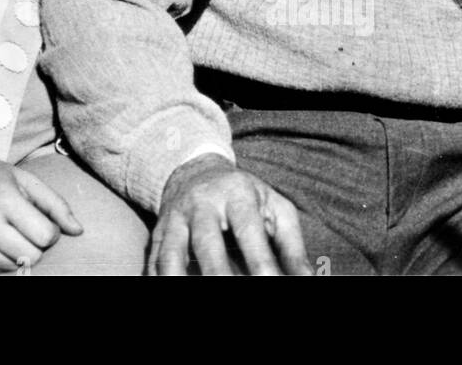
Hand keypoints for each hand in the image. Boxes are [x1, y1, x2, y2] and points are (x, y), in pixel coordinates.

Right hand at [0, 149, 83, 273]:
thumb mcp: (25, 179)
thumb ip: (55, 204)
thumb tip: (78, 230)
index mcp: (3, 199)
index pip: (45, 236)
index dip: (50, 230)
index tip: (41, 220)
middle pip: (32, 256)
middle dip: (36, 243)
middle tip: (25, 226)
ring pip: (15, 267)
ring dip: (18, 251)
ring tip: (7, 229)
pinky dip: (2, 257)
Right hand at [150, 154, 312, 275]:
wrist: (195, 169)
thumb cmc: (245, 197)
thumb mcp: (274, 208)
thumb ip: (292, 247)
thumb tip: (309, 281)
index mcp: (236, 194)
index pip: (248, 230)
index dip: (260, 262)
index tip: (270, 283)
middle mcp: (202, 204)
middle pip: (206, 242)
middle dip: (217, 273)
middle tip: (228, 290)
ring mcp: (175, 218)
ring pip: (170, 252)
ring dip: (178, 277)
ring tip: (187, 293)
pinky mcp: (157, 232)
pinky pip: (153, 259)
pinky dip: (156, 277)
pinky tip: (164, 286)